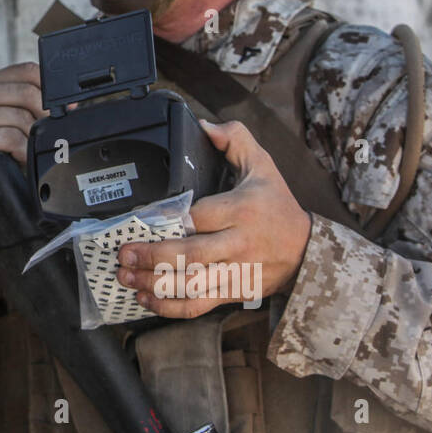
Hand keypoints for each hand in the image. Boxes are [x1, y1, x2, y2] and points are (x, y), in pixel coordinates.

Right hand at [0, 62, 43, 243]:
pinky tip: (21, 160)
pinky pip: (9, 139)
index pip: (27, 70)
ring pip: (22, 118)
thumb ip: (7, 106)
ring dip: (34, 139)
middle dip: (48, 116)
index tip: (65, 107)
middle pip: (29, 93)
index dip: (51, 87)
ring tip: (34, 153)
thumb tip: (52, 110)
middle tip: (53, 135)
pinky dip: (22, 152)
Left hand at [116, 119, 312, 318]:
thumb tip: (205, 126)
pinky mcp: (233, 293)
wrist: (308, 251)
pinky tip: (146, 298)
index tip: (140, 220)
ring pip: (191, 284)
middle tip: (123, 254)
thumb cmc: (278, 207)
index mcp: (241, 210)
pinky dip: (170, 306)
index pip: (199, 215)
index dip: (168, 219)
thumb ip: (235, 139)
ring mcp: (234, 272)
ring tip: (125, 277)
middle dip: (152, 256)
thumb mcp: (263, 165)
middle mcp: (237, 243)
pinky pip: (199, 305)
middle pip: (191, 254)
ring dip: (154, 284)